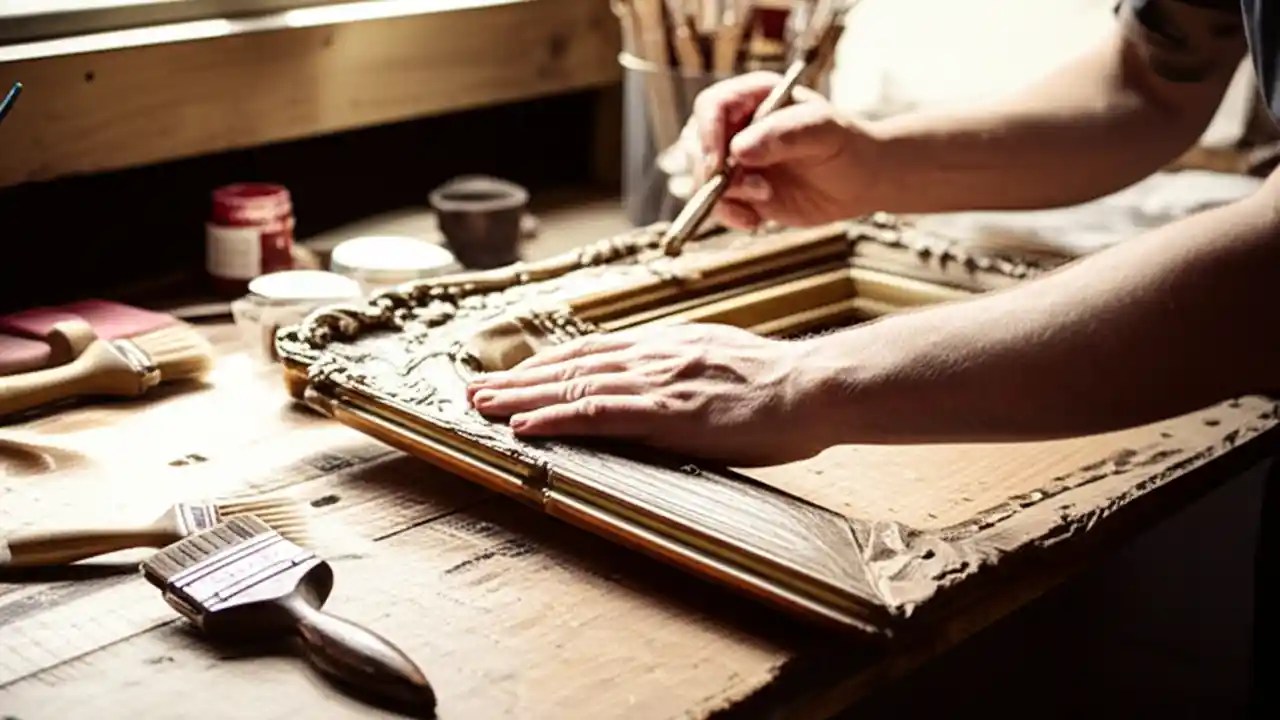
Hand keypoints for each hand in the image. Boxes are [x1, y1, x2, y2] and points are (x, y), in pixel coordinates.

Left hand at [465, 324, 834, 466]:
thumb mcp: (723, 355)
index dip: (549, 363)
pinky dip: (557, 419)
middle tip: (478, 390)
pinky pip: (599, 415)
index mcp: (668, 343)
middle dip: (521, 380)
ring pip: (574, 387)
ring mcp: (658, 383)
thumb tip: (665, 374)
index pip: (594, 350)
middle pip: (572, 366)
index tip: (519, 374)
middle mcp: (654, 356)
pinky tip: (526, 426)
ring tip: (483, 406)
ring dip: (523, 398)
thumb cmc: (779, 380)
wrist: (813, 385)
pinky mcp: (668, 414)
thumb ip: (686, 361)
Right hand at [690, 71, 880, 228]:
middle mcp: (738, 127)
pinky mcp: (741, 191)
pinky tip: (756, 220)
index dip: (708, 133)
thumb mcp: (821, 129)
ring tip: (765, 197)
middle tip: (754, 187)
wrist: (859, 180)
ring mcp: (736, 161)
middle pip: (699, 145)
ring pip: (704, 179)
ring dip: (727, 196)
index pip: (712, 106)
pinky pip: (718, 205)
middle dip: (717, 172)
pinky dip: (731, 216)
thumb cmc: (845, 144)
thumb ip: (782, 134)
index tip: (719, 163)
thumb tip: (738, 150)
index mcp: (753, 96)